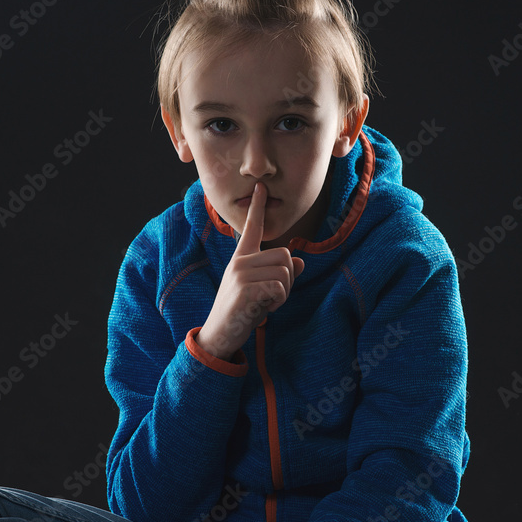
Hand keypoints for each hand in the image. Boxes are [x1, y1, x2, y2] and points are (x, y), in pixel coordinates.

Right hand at [196, 181, 304, 359]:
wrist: (221, 334)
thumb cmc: (243, 311)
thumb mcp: (263, 290)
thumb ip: (280, 275)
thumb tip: (300, 262)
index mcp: (242, 258)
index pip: (252, 228)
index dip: (258, 207)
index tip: (261, 186)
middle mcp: (240, 261)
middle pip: (285, 255)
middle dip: (289, 278)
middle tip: (274, 295)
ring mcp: (240, 273)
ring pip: (285, 270)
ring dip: (285, 291)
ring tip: (268, 302)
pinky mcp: (244, 288)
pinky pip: (279, 286)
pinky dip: (280, 300)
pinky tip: (266, 309)